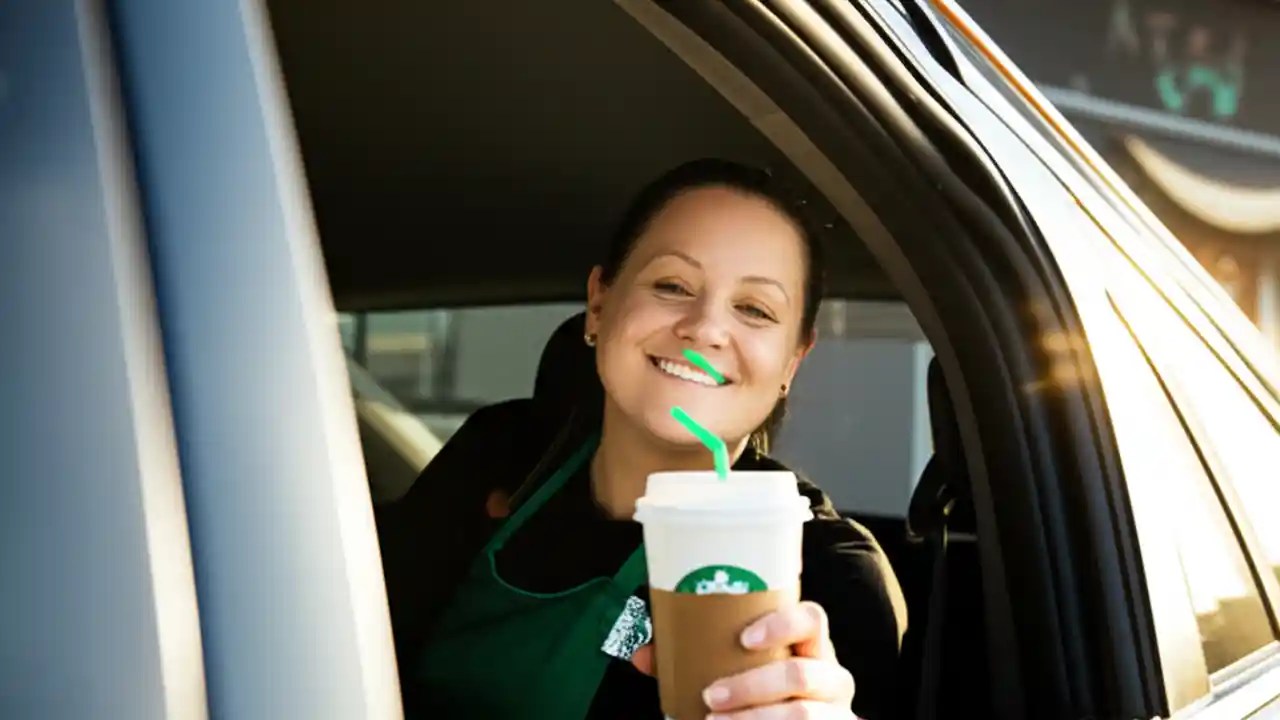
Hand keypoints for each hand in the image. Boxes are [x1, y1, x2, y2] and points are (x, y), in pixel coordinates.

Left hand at [703, 601, 854, 718]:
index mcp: (813, 646)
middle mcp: (832, 676)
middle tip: (711, 695)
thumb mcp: (750, 671)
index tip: (743, 639)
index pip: (811, 620)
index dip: (781, 625)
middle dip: (750, 687)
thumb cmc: (761, 693)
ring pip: (801, 714)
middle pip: (800, 674)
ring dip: (753, 718)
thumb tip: (650, 654)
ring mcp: (836, 712)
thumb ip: (708, 660)